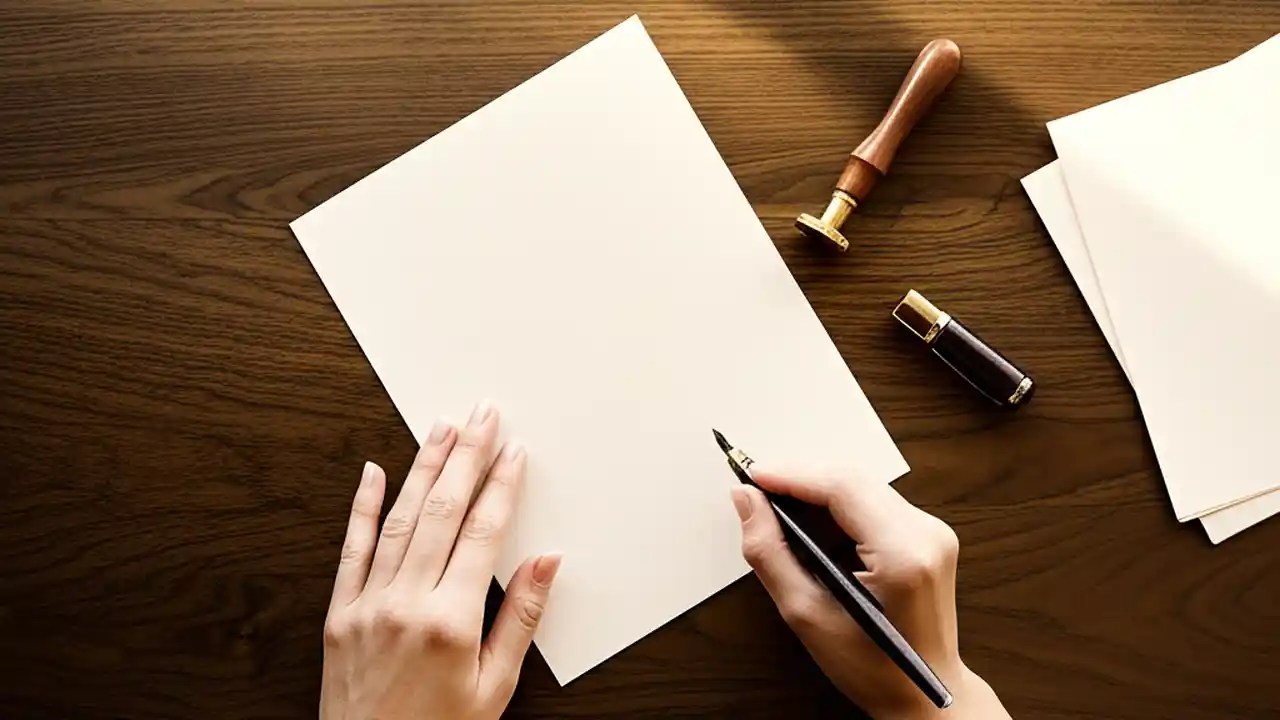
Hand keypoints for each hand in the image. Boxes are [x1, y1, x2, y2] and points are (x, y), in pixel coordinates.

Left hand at [320, 402, 560, 719]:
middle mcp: (405, 602)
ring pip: (397, 519)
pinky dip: (361, 508)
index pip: (483, 533)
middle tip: (483, 415)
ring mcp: (367, 605)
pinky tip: (371, 471)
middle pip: (442, 511)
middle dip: (467, 457)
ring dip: (422, 467)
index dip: (502, 486)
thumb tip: (546, 563)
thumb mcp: (494, 687)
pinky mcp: (339, 615)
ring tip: (442, 428)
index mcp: (450, 620)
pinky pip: (350, 549)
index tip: (515, 452)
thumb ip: (520, 618)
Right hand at [730, 470, 1008, 719]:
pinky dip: (838, 505)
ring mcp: (933, 532)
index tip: (753, 476)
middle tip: (757, 492)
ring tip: (778, 509)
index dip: (792, 475)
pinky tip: (812, 524)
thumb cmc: (875, 669)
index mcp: (904, 554)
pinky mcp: (929, 536)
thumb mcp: (808, 616)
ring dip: (817, 491)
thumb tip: (747, 502)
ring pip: (862, 486)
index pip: (842, 487)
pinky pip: (875, 501)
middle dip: (800, 479)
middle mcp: (926, 535)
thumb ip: (770, 553)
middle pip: (852, 479)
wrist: (924, 696)